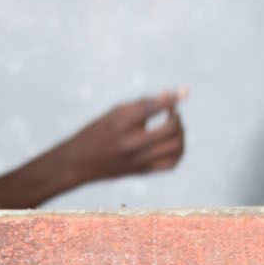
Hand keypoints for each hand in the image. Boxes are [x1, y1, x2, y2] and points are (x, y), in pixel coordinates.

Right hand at [53, 89, 186, 187]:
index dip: (172, 99)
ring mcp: (137, 160)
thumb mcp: (114, 113)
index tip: (185, 92)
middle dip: (176, 117)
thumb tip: (170, 96)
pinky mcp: (141, 172)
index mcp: (121, 123)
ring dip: (181, 133)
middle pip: (170, 129)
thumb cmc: (98, 131)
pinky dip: (178, 151)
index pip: (153, 108)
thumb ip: (143, 104)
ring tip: (174, 126)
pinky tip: (173, 142)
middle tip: (173, 112)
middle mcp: (131, 142)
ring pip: (175, 147)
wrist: (78, 162)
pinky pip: (171, 164)